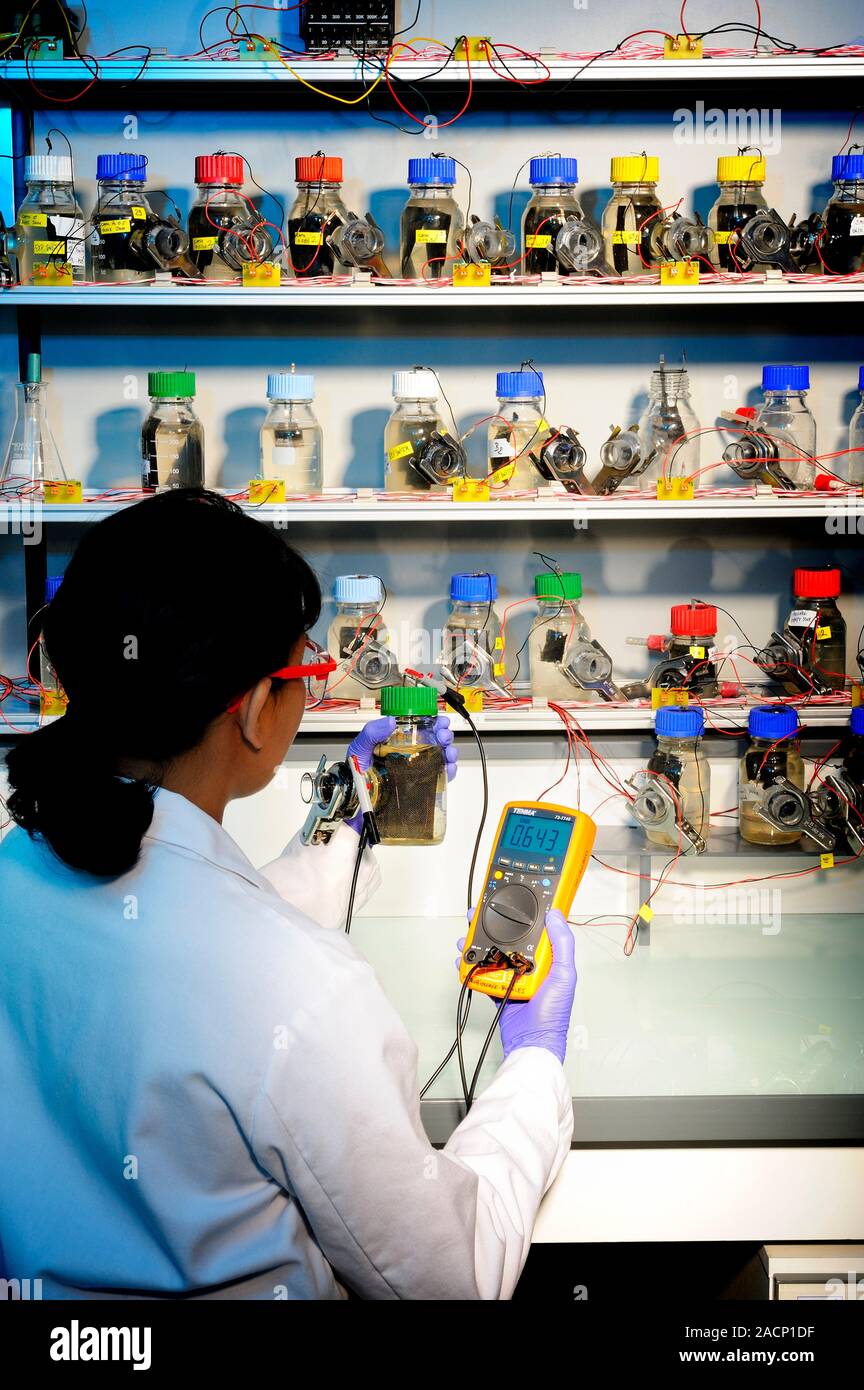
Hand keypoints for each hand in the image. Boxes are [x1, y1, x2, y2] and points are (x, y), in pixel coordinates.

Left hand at [347, 714, 457, 781]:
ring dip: (450, 752)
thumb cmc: (355, 776)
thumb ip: (371, 733)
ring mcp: (415, 771)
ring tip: (449, 752)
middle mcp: (407, 756)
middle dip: (444, 735)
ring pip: (440, 757)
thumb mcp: (359, 749)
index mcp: (395, 743)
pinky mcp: (419, 787)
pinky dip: (448, 772)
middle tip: (443, 735)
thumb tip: (389, 721)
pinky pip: (439, 779)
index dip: (431, 722)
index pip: (417, 728)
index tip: (437, 720)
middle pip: (433, 741)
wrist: (355, 804)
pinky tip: (448, 768)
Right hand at [455, 909, 575, 1064]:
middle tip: (477, 916)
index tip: (509, 901)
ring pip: (491, 953)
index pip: (533, 929)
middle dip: (491, 925)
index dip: (521, 914)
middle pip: (507, 938)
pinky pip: (482, 972)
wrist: (532, 1043)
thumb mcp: (564, 975)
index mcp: (546, 958)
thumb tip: (557, 916)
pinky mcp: (497, 988)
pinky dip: (471, 965)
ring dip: (476, 943)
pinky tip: (463, 959)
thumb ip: (562, 944)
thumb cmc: (553, 1014)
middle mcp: (528, 964)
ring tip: (466, 938)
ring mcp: (511, 976)